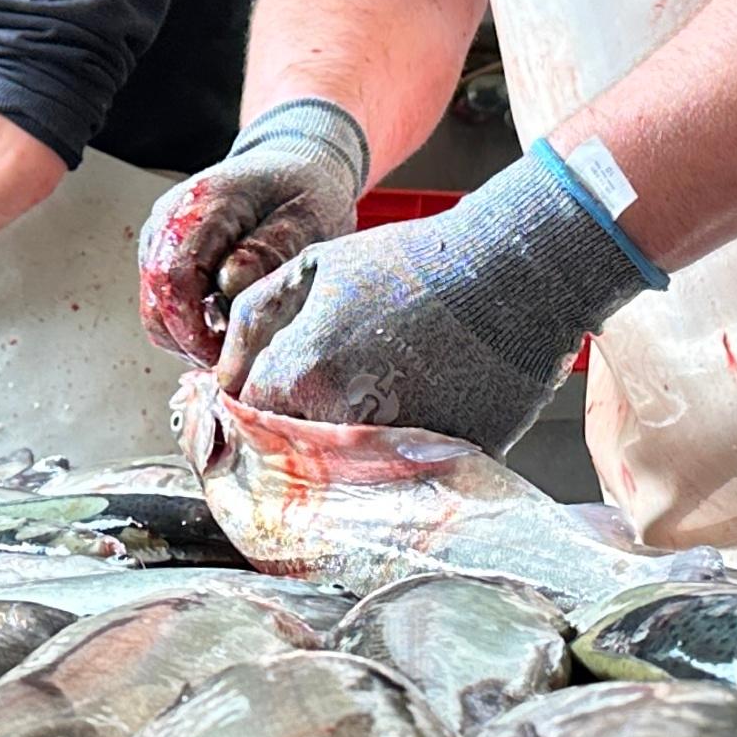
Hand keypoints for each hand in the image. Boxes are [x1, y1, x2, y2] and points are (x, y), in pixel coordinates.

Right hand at [136, 98, 374, 361]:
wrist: (289, 165)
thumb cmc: (303, 192)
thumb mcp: (306, 219)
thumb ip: (268, 252)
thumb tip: (229, 289)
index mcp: (201, 204)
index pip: (175, 276)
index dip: (196, 326)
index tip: (230, 353)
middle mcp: (168, 220)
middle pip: (156, 299)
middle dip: (191, 340)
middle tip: (235, 357)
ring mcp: (160, 238)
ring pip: (155, 309)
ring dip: (189, 337)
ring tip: (234, 343)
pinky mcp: (163, 254)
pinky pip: (163, 304)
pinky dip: (189, 325)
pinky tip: (225, 326)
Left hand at [216, 140, 662, 448]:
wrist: (515, 272)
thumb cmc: (413, 262)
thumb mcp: (316, 266)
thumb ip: (253, 318)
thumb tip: (220, 375)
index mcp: (304, 374)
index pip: (249, 419)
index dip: (250, 409)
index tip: (262, 400)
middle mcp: (345, 421)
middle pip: (296, 453)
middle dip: (294, 435)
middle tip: (323, 405)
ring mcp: (398, 448)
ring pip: (348, 472)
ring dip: (347, 452)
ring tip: (374, 408)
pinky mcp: (447, 461)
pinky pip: (406, 474)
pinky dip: (403, 457)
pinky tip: (418, 416)